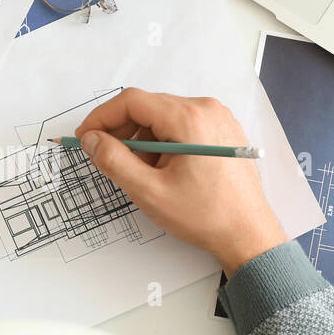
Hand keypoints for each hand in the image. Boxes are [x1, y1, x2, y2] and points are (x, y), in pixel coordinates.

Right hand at [74, 89, 285, 275]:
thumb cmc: (204, 215)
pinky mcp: (223, 131)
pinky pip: (182, 125)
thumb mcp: (149, 192)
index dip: (102, 117)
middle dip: (122, 131)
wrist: (248, 233)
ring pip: (164, 117)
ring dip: (144, 140)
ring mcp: (218, 118)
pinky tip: (163, 170)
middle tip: (107, 158)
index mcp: (189, 118)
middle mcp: (206, 109)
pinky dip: (164, 142)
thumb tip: (91, 140)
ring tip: (143, 173)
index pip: (132, 101)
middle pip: (149, 106)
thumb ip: (114, 161)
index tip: (85, 138)